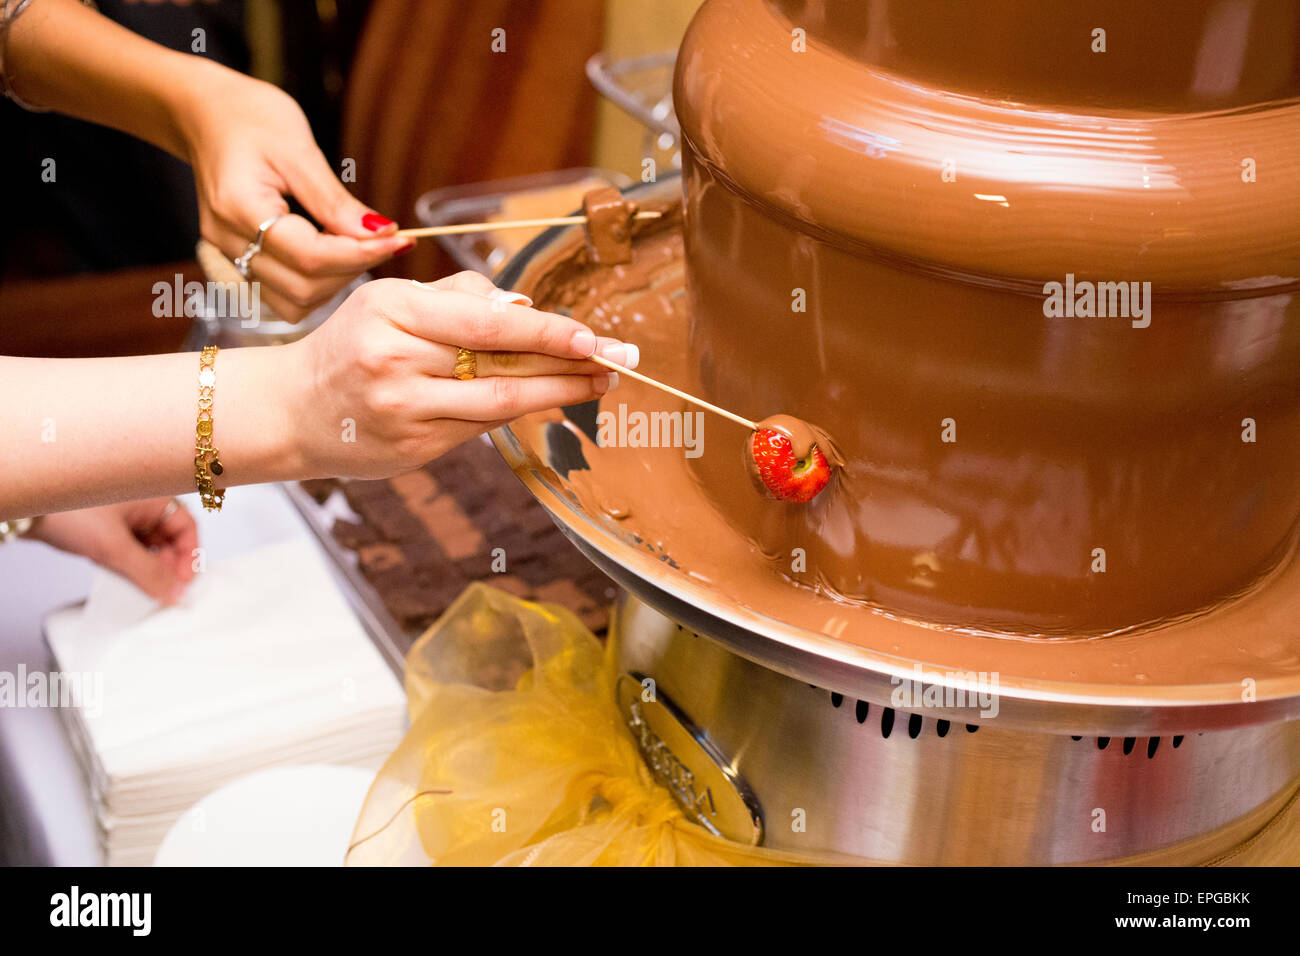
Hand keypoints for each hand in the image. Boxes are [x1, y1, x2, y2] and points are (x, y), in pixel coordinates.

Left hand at [28, 498, 198, 604]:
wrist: (25, 512)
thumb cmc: (68, 511)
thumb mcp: (114, 548)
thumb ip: (149, 574)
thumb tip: (175, 593)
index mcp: (153, 497)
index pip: (187, 528)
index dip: (189, 556)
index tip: (183, 582)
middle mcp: (142, 505)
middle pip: (170, 539)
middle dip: (169, 566)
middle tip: (164, 590)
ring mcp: (124, 516)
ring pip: (150, 546)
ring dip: (150, 568)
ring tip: (143, 586)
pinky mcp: (108, 528)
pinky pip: (131, 549)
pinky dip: (132, 565)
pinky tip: (125, 577)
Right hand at [179, 68, 410, 320]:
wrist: (204, 114)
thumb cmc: (250, 118)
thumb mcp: (298, 149)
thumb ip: (335, 201)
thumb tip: (381, 234)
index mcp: (239, 208)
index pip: (311, 257)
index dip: (361, 254)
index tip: (400, 239)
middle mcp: (227, 240)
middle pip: (304, 287)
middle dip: (353, 268)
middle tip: (386, 241)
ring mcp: (227, 255)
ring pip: (294, 301)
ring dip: (336, 282)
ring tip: (360, 247)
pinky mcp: (237, 260)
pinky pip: (282, 295)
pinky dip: (316, 285)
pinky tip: (335, 256)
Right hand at [280, 272, 635, 478]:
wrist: (291, 411)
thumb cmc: (353, 346)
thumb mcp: (391, 304)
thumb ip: (459, 300)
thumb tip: (528, 308)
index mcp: (391, 309)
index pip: (485, 321)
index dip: (544, 330)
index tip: (590, 334)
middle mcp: (394, 359)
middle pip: (501, 362)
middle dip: (568, 361)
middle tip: (619, 359)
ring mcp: (403, 409)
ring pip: (498, 400)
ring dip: (557, 392)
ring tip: (598, 383)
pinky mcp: (412, 448)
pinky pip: (480, 427)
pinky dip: (517, 410)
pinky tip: (548, 398)